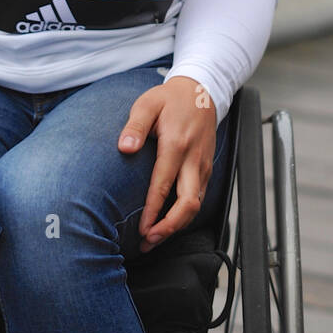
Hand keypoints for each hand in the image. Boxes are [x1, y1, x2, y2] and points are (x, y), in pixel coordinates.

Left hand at [118, 76, 216, 253]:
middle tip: (149, 240)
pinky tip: (170, 222)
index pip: (164, 185)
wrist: (201, 91)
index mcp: (176, 144)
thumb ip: (135, 127)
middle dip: (169, 228)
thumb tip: (124, 148)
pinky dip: (186, 214)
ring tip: (155, 238)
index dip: (153, 211)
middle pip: (188, 204)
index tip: (141, 229)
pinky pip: (200, 197)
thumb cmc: (170, 99)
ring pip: (196, 204)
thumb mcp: (147, 104)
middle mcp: (194, 159)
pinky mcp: (207, 169)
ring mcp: (203, 165)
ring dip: (178, 225)